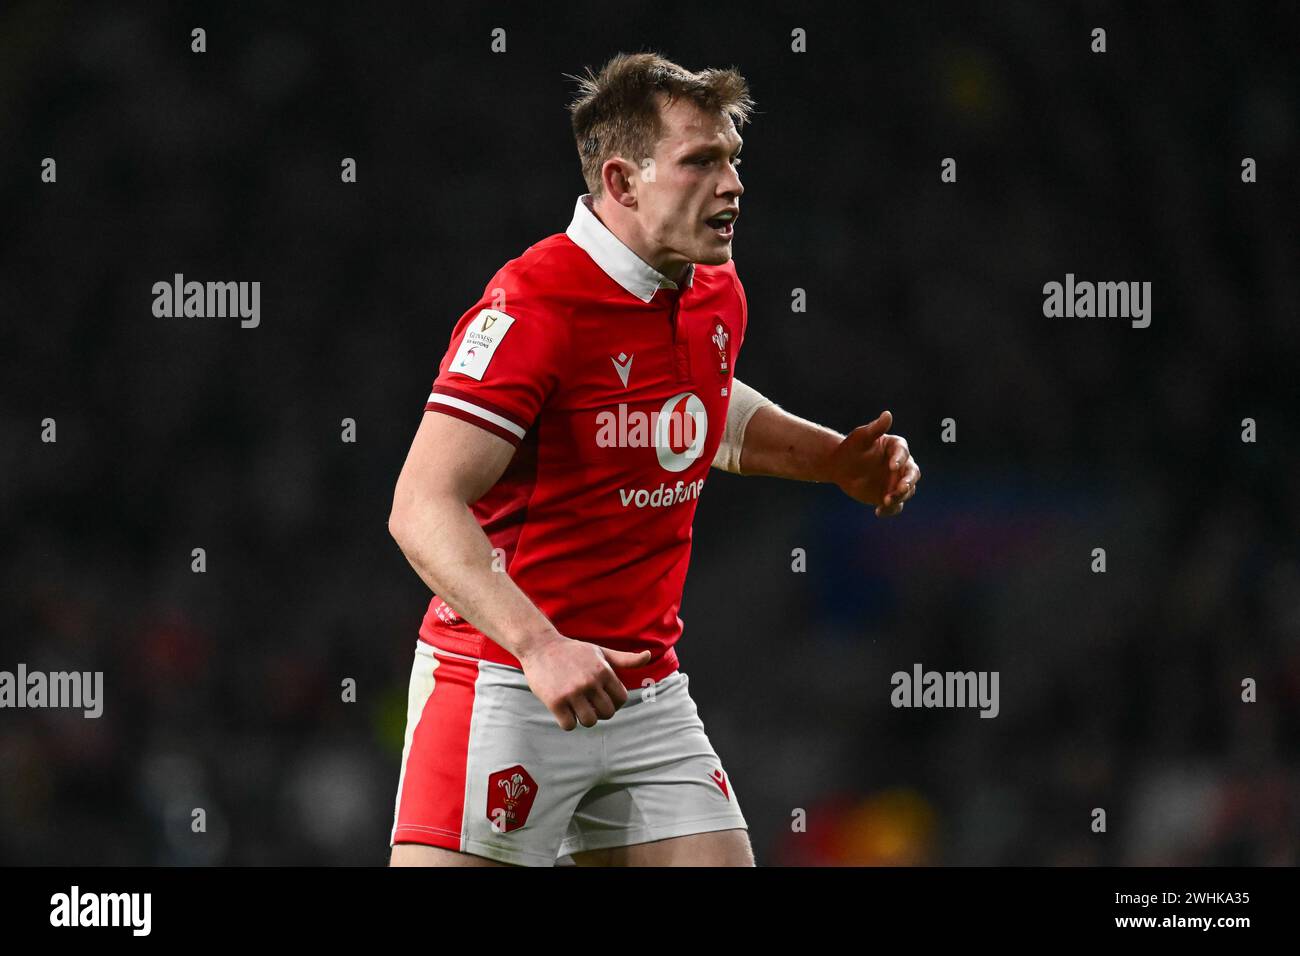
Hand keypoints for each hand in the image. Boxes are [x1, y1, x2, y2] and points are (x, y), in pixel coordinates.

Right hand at [517, 635, 651, 730]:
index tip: (602, 698)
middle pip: (607, 714)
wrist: (540, 646)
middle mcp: (590, 682)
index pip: (621, 700)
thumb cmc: (573, 651)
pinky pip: (569, 725)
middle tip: (588, 704)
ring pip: (590, 722)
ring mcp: (572, 692)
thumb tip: (649, 656)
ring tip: (577, 708)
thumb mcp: (600, 652)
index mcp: (604, 671)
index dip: (614, 702)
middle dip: (600, 712)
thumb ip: (625, 659)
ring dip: (584, 719)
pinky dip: (568, 722)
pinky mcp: (555, 702)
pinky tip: (563, 710)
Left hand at [824, 410, 920, 517]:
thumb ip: (875, 428)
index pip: (903, 453)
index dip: (899, 459)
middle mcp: (902, 465)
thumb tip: (887, 414)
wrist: (840, 466)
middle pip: (912, 474)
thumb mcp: (861, 437)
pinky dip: (890, 510)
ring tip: (886, 501)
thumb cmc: (851, 448)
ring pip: (906, 491)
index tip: (891, 466)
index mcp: (897, 448)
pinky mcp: (889, 495)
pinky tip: (878, 512)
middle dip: (908, 482)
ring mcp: (897, 481)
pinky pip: (895, 505)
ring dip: (899, 496)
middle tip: (900, 488)